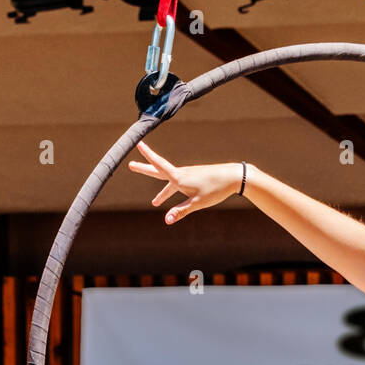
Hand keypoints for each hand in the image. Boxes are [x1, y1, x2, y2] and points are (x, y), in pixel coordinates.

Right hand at [126, 141, 241, 224]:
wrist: (233, 177)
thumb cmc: (216, 189)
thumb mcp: (198, 203)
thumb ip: (181, 211)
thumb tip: (166, 220)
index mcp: (179, 178)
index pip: (159, 165)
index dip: (147, 156)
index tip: (138, 143)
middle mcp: (182, 174)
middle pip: (159, 171)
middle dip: (145, 169)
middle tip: (131, 165)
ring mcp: (188, 175)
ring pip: (170, 182)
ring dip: (162, 191)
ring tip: (155, 202)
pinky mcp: (195, 177)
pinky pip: (179, 184)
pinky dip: (173, 191)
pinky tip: (179, 198)